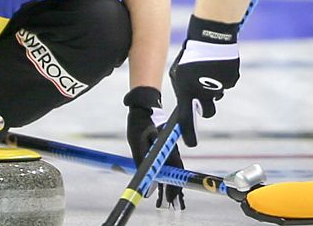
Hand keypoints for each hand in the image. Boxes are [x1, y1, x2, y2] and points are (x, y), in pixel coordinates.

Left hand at [124, 86, 185, 208]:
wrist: (144, 108)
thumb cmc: (139, 123)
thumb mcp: (137, 143)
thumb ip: (141, 162)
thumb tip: (145, 179)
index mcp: (167, 148)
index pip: (173, 171)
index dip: (172, 186)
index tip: (170, 198)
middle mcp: (171, 150)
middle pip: (175, 173)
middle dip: (173, 189)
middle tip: (171, 203)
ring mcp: (169, 149)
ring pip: (172, 170)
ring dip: (170, 184)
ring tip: (167, 199)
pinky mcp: (165, 149)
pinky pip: (168, 165)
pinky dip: (166, 175)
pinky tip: (163, 184)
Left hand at [169, 15, 240, 145]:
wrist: (211, 37)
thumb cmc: (190, 55)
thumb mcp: (179, 73)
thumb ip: (183, 91)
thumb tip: (187, 105)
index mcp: (187, 91)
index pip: (186, 120)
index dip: (189, 135)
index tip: (191, 144)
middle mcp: (204, 93)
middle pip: (208, 112)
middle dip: (205, 108)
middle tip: (202, 98)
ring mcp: (220, 87)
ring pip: (216, 96)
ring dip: (212, 89)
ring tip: (206, 72)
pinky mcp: (232, 80)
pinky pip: (226, 85)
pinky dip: (221, 80)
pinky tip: (217, 67)